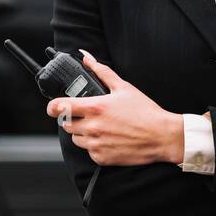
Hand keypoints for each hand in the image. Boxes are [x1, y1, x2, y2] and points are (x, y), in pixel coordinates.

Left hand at [46, 50, 182, 166]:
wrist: (162, 136)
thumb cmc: (146, 112)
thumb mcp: (124, 88)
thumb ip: (102, 72)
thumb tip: (87, 58)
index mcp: (95, 107)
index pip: (58, 107)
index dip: (53, 107)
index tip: (55, 107)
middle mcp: (92, 126)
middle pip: (66, 124)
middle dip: (74, 119)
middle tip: (90, 116)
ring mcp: (96, 143)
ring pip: (76, 139)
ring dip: (83, 133)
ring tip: (102, 128)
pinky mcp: (101, 157)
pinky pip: (89, 151)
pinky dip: (95, 146)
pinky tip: (110, 139)